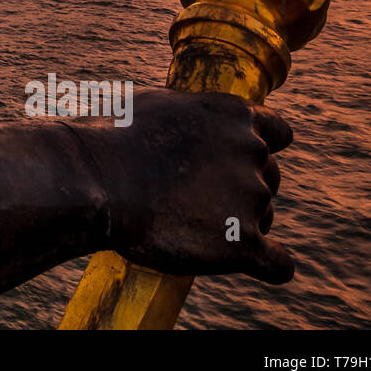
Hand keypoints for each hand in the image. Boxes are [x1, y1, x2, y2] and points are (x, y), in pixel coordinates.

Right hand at [83, 88, 293, 282]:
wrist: (92, 178)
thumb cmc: (111, 138)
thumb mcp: (157, 105)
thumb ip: (191, 116)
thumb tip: (190, 126)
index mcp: (234, 116)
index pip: (277, 133)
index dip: (258, 148)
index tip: (234, 162)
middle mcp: (251, 151)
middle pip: (270, 177)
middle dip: (241, 187)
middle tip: (197, 198)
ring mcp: (251, 197)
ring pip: (265, 218)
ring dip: (238, 222)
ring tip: (189, 225)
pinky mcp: (243, 242)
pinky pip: (277, 264)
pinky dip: (267, 264)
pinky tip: (249, 262)